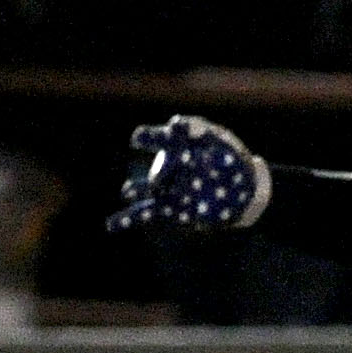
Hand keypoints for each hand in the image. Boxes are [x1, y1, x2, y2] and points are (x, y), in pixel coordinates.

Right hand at [107, 115, 268, 237]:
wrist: (242, 193)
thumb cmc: (232, 162)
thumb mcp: (226, 146)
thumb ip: (209, 139)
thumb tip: (180, 127)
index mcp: (183, 144)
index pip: (172, 136)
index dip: (175, 132)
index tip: (177, 128)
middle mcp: (171, 164)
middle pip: (161, 164)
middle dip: (163, 169)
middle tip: (158, 169)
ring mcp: (168, 187)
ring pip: (148, 188)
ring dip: (139, 189)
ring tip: (129, 190)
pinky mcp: (168, 208)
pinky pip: (145, 213)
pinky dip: (126, 219)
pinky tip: (109, 225)